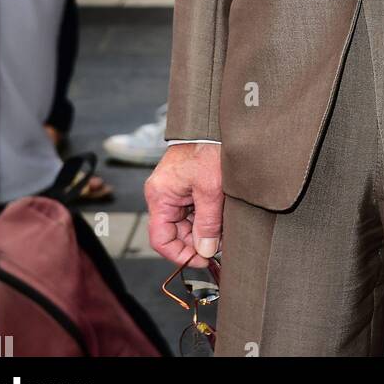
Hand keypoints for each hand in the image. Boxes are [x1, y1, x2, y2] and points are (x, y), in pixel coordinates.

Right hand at [145, 143, 222, 268]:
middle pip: (174, 233)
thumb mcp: (210, 190)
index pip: (161, 239)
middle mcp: (162, 195)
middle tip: (219, 245)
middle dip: (196, 241)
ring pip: (185, 223)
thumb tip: (206, 250)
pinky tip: (220, 216)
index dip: (180, 255)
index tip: (202, 259)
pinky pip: (192, 210)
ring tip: (223, 229)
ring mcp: (173, 190)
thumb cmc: (208, 150)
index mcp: (160, 196)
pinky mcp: (185, 186)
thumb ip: (207, 223)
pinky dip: (205, 217)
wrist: (213, 124)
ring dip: (203, 229)